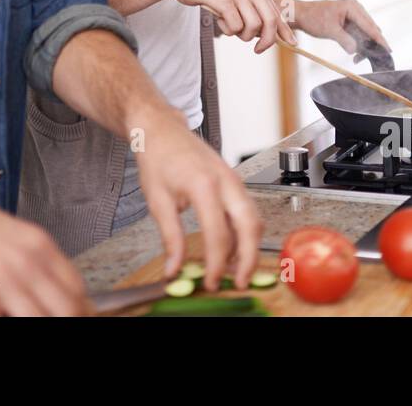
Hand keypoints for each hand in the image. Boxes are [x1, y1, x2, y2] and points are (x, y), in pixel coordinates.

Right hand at [0, 175, 89, 315]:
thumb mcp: (10, 235)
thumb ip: (33, 264)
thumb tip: (49, 294)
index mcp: (39, 245)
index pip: (77, 291)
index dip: (80, 311)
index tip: (76, 318)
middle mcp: (26, 263)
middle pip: (66, 311)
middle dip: (62, 323)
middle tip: (49, 324)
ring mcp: (1, 282)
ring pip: (39, 321)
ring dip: (29, 323)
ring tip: (9, 314)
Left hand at [132, 106, 262, 289]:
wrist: (162, 129)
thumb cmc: (158, 158)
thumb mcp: (157, 201)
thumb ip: (170, 238)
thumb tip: (174, 269)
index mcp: (204, 185)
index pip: (218, 234)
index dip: (216, 263)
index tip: (210, 281)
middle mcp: (226, 181)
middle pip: (250, 226)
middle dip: (248, 259)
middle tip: (237, 282)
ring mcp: (234, 179)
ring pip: (254, 219)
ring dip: (248, 247)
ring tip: (233, 270)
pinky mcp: (235, 181)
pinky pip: (248, 210)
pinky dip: (244, 232)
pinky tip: (231, 248)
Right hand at [166, 0, 295, 52]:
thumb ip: (251, 6)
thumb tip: (266, 31)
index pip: (275, 9)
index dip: (284, 30)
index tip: (292, 43)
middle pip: (270, 20)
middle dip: (267, 40)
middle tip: (258, 49)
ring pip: (252, 27)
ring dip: (241, 34)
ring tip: (228, 25)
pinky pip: (235, 26)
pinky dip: (227, 29)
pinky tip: (218, 18)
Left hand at [290, 0, 388, 54]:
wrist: (300, 15)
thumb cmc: (313, 18)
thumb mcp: (329, 30)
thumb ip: (344, 40)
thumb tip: (355, 51)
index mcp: (353, 7)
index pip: (370, 26)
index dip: (379, 39)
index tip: (388, 50)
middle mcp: (356, 9)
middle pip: (371, 30)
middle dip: (372, 45)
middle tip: (373, 59)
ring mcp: (353, 15)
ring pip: (366, 34)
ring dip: (364, 47)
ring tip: (358, 59)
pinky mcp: (349, 22)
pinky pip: (359, 35)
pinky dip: (358, 45)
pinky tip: (355, 56)